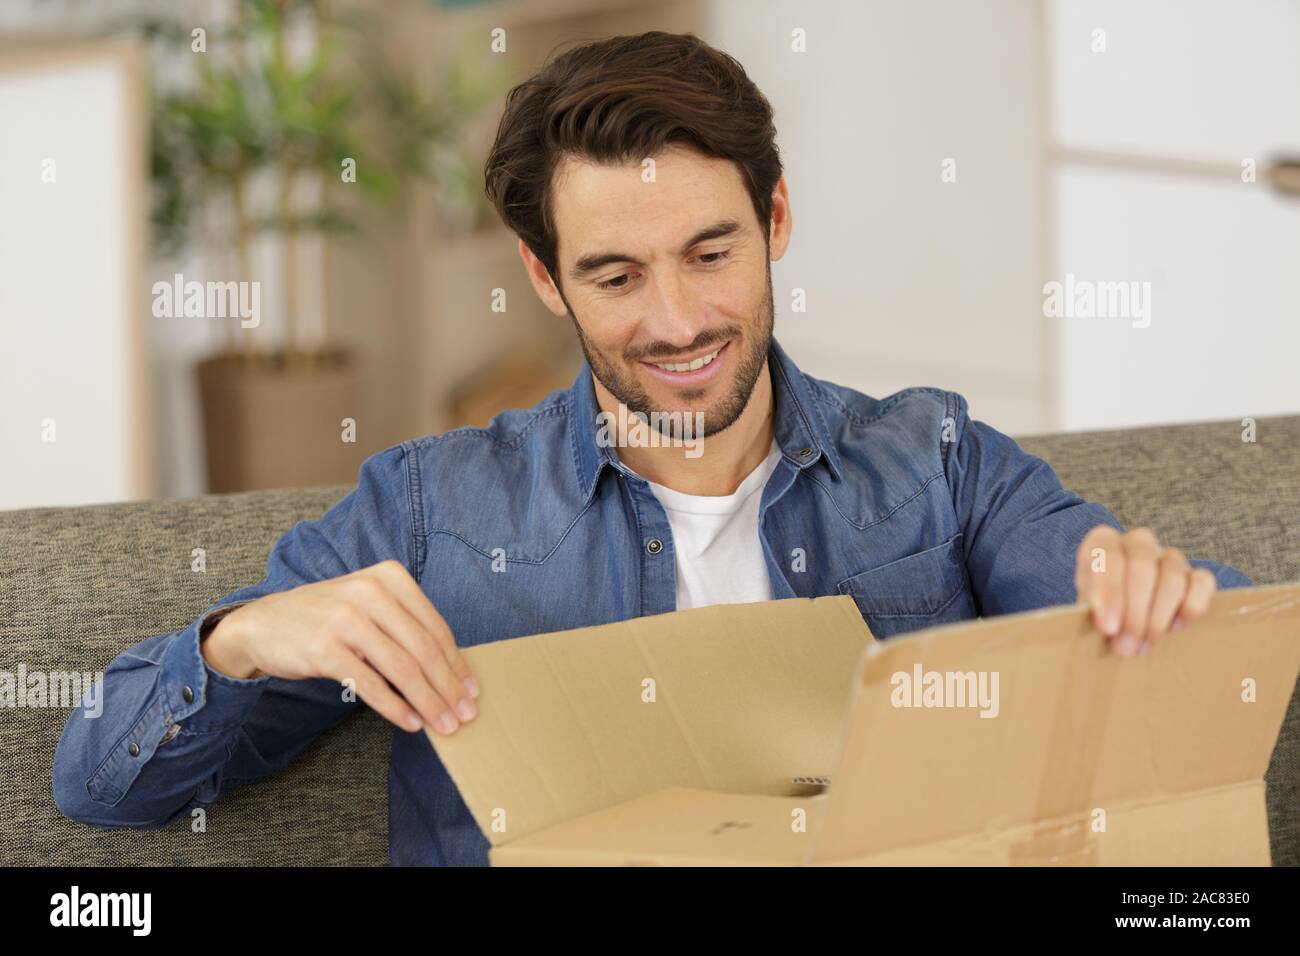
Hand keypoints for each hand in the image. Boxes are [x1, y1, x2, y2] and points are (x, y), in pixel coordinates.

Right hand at [203, 559, 477, 734]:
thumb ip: (406, 626)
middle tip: (466, 715)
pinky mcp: (324, 648)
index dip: (457, 663)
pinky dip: (395, 707)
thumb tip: (451, 671)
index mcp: (389, 577)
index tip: (472, 691)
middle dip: (449, 686)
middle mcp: (370, 592)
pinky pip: (370, 684)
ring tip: (444, 725)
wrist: (264, 624)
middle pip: (423, 648)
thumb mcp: (370, 605)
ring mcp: (346, 618)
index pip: (434, 627)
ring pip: (402, 668)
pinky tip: (411, 723)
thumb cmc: (328, 618)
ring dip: (428, 701)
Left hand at [1074, 526, 1216, 656]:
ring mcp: (1170, 556)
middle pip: (1142, 567)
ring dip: (1158, 619)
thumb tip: (1110, 627)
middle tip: (1125, 647)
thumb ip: (1094, 615)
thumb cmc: (1099, 611)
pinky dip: (1190, 608)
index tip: (1108, 627)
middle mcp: (1138, 543)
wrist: (1122, 619)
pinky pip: (1203, 583)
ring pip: (1172, 579)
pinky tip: (1174, 628)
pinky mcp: (1195, 574)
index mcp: (1103, 542)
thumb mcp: (1085, 610)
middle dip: (1134, 613)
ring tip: (1143, 646)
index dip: (1109, 591)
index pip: (1108, 555)